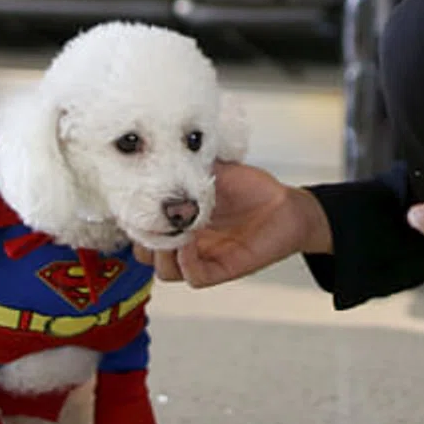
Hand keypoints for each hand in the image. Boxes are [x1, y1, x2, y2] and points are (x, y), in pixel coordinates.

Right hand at [135, 161, 328, 286]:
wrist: (288, 205)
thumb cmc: (253, 189)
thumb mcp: (216, 170)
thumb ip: (189, 164)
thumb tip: (166, 146)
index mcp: (180, 219)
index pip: (143, 229)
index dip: (136, 221)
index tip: (135, 205)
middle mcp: (188, 241)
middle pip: (147, 254)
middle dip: (144, 240)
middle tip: (151, 222)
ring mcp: (204, 257)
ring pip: (165, 271)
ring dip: (163, 254)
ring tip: (173, 233)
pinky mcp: (223, 268)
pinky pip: (195, 278)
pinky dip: (186, 264)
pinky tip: (190, 244)